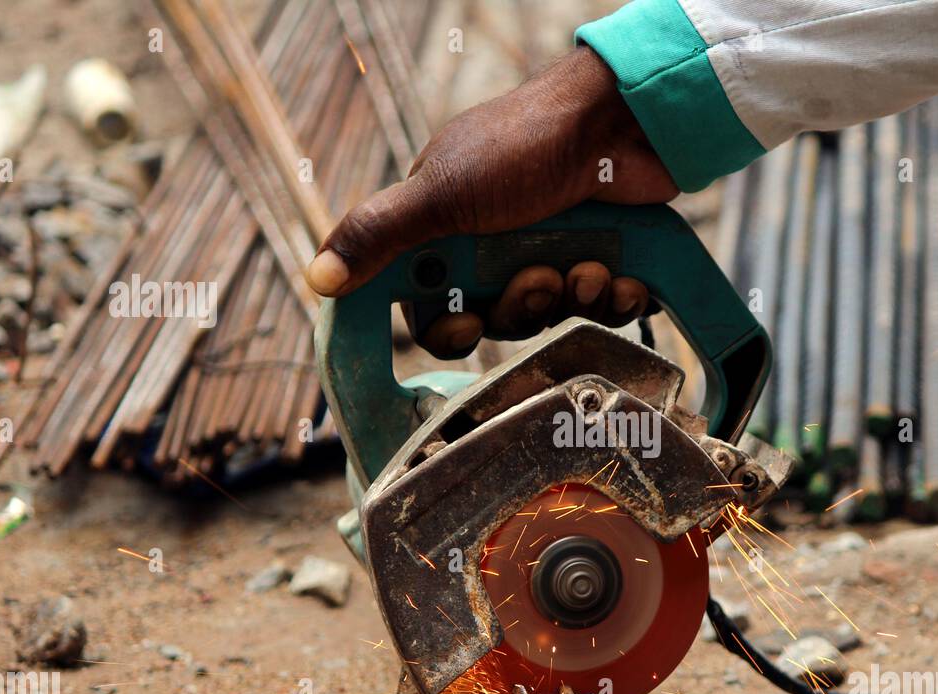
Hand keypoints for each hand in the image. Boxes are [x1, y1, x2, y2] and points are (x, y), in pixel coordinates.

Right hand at [305, 45, 675, 357]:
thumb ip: (378, 235)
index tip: (470, 325)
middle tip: (541, 277)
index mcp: (447, 234)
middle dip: (523, 309)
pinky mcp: (603, 257)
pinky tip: (620, 276)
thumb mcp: (440, 192)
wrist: (621, 117)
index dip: (450, 331)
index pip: (433, 311)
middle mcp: (496, 247)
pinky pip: (604, 308)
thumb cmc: (525, 146)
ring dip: (571, 298)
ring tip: (588, 265)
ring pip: (553, 316)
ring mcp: (551, 250)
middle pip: (499, 322)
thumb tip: (315, 280)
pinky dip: (613, 297)